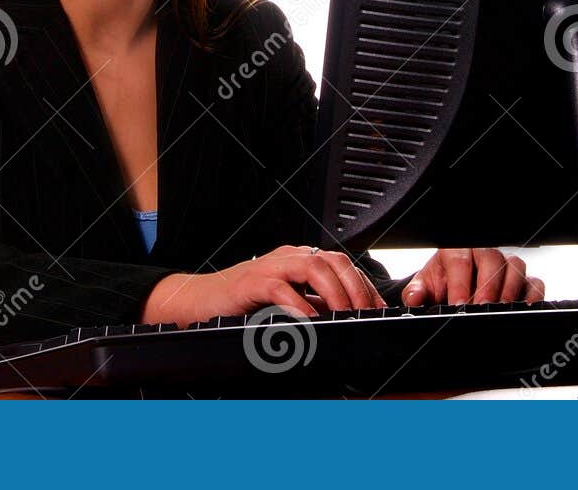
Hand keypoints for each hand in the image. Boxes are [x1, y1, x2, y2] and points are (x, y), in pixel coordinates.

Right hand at [140, 244, 385, 325]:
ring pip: (313, 266)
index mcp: (299, 260)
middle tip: (365, 314)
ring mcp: (270, 266)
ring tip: (344, 316)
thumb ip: (311, 304)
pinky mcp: (252, 282)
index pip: (342, 264)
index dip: (363, 285)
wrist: (199, 300)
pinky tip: (310, 320)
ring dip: (334, 292)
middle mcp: (288, 257)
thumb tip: (344, 318)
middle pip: (333, 260)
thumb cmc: (241, 302)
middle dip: (355, 287)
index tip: (377, 310)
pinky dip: (299, 304)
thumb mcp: (285, 301)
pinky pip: (281, 287)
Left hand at [400, 247, 544, 305]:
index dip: (459, 283)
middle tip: (480, 309)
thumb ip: (416, 292)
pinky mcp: (524, 281)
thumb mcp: (425, 288)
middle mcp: (483, 253)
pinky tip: (521, 310)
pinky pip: (535, 283)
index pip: (459, 260)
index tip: (458, 304)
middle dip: (486, 287)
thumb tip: (415, 297)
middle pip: (491, 259)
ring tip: (499, 311)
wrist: (454, 291)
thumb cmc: (442, 285)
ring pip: (515, 267)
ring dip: (509, 291)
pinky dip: (531, 297)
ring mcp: (505, 266)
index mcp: (456, 250)